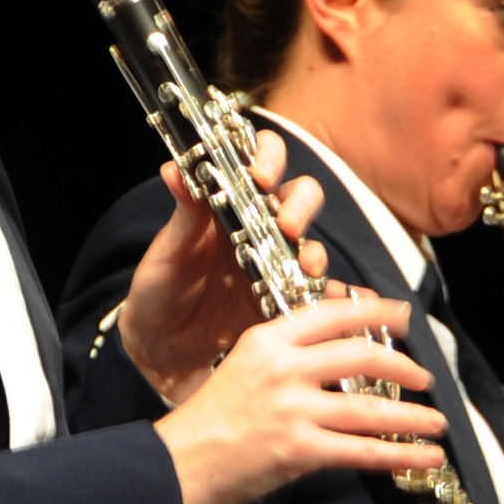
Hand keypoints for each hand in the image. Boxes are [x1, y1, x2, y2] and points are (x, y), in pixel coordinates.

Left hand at [120, 136, 328, 402]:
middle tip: (287, 224)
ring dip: (315, 252)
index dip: (269, 157)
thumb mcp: (168, 250)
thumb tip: (175, 169)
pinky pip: (319, 295)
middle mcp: (262, 228)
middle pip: (300, 198)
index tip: (259, 174)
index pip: (261, 161)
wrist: (162, 345)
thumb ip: (183, 213)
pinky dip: (335, 297)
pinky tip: (342, 301)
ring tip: (307, 266)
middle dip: (300, 205)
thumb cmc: (161, 288)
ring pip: (311, 244)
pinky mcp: (286, 301)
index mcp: (231, 202)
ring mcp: (278, 265)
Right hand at [153, 295, 445, 503]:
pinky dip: (401, 453)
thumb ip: (288, 360)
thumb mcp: (243, 369)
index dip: (377, 312)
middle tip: (427, 378)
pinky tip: (425, 456)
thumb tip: (339, 363)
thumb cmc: (207, 423)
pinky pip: (363, 450)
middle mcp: (284, 367)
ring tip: (438, 423)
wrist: (174, 465)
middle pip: (362, 355)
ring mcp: (292, 408)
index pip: (335, 314)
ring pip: (371, 407)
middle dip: (405, 367)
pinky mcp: (298, 449)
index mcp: (269, 339)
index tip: (404, 316)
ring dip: (414, 416)